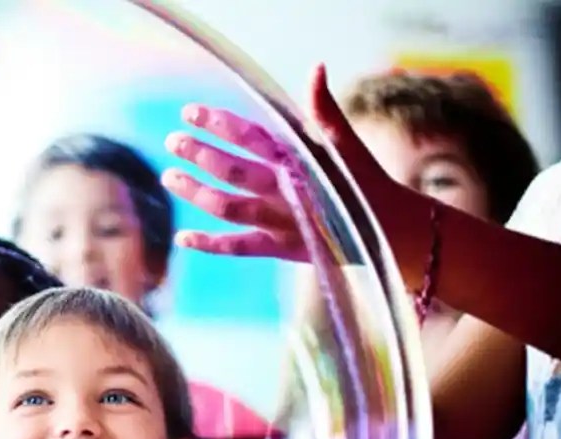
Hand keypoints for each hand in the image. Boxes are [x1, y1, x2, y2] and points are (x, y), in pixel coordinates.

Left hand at [161, 65, 425, 277]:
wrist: (390, 233)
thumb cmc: (365, 183)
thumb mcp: (345, 143)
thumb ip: (324, 108)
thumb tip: (316, 68)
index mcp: (299, 160)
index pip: (252, 136)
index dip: (219, 124)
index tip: (191, 113)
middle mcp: (286, 190)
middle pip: (232, 171)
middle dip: (200, 154)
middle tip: (173, 141)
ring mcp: (280, 221)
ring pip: (228, 206)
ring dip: (195, 191)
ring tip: (170, 176)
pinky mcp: (280, 248)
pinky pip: (238, 247)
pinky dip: (208, 244)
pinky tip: (181, 236)